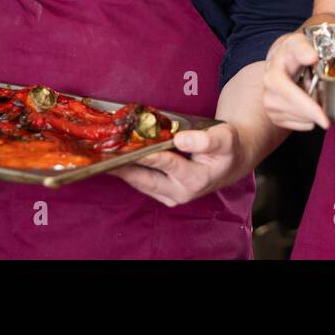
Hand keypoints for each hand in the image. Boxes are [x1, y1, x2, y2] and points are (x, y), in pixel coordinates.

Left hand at [110, 123, 242, 205]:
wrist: (233, 160)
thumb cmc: (229, 147)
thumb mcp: (224, 139)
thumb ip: (205, 140)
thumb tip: (182, 139)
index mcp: (195, 179)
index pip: (164, 164)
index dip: (144, 154)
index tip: (125, 147)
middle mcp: (180, 192)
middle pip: (145, 178)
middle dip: (122, 166)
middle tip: (101, 154)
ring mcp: (171, 196)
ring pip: (140, 182)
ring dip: (122, 170)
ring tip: (102, 155)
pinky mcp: (165, 193)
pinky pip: (142, 182)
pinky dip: (129, 171)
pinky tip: (116, 158)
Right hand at [262, 30, 329, 130]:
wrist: (280, 60)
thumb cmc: (292, 52)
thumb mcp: (298, 43)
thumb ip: (304, 48)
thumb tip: (311, 56)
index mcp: (274, 74)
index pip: (290, 94)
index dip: (308, 107)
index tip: (324, 118)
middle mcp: (268, 92)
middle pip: (297, 112)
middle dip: (316, 111)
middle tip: (328, 103)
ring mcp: (270, 106)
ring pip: (301, 120)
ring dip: (314, 112)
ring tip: (314, 94)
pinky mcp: (275, 117)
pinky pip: (301, 125)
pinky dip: (310, 118)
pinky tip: (308, 104)